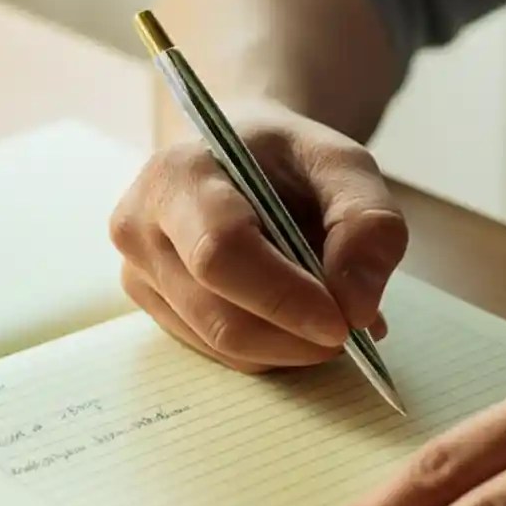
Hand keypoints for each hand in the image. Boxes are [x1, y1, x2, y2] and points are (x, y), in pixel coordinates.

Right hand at [110, 101, 407, 372]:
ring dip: (287, 346)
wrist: (233, 154)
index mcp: (177, 176)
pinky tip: (288, 316)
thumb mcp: (342, 165)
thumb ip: (367, 222)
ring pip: (217, 341)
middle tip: (352, 331)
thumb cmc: (285, 158)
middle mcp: (139, 228)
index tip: (345, 324)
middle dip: (294, 336)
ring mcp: (137, 272)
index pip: (220, 253)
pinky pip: (212, 350)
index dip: (283, 297)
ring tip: (326, 314)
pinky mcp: (147, 305)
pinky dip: (266, 347)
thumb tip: (359, 309)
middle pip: (217, 314)